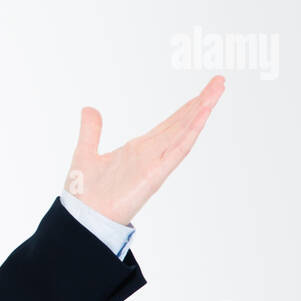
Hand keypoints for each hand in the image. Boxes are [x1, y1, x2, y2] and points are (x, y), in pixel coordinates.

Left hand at [62, 75, 225, 225]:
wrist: (82, 218)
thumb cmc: (84, 194)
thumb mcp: (85, 152)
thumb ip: (91, 131)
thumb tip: (89, 109)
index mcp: (138, 150)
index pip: (169, 125)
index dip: (186, 108)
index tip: (202, 92)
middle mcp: (150, 154)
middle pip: (181, 124)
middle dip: (201, 103)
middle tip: (219, 82)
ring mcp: (155, 164)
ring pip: (184, 132)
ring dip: (201, 111)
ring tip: (217, 90)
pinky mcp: (155, 175)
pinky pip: (177, 150)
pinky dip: (190, 132)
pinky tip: (202, 115)